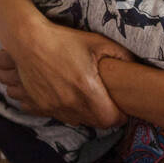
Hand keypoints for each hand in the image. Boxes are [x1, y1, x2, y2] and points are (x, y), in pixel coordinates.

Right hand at [0, 22, 133, 127]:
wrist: (28, 41)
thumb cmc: (64, 40)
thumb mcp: (97, 42)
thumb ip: (121, 55)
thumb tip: (135, 67)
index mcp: (87, 89)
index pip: (110, 119)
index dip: (119, 117)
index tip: (122, 110)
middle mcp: (70, 102)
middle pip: (95, 123)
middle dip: (104, 116)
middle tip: (107, 104)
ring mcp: (53, 106)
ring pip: (77, 122)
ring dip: (85, 115)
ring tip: (88, 100)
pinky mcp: (39, 105)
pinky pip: (58, 117)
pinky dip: (67, 112)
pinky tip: (68, 99)